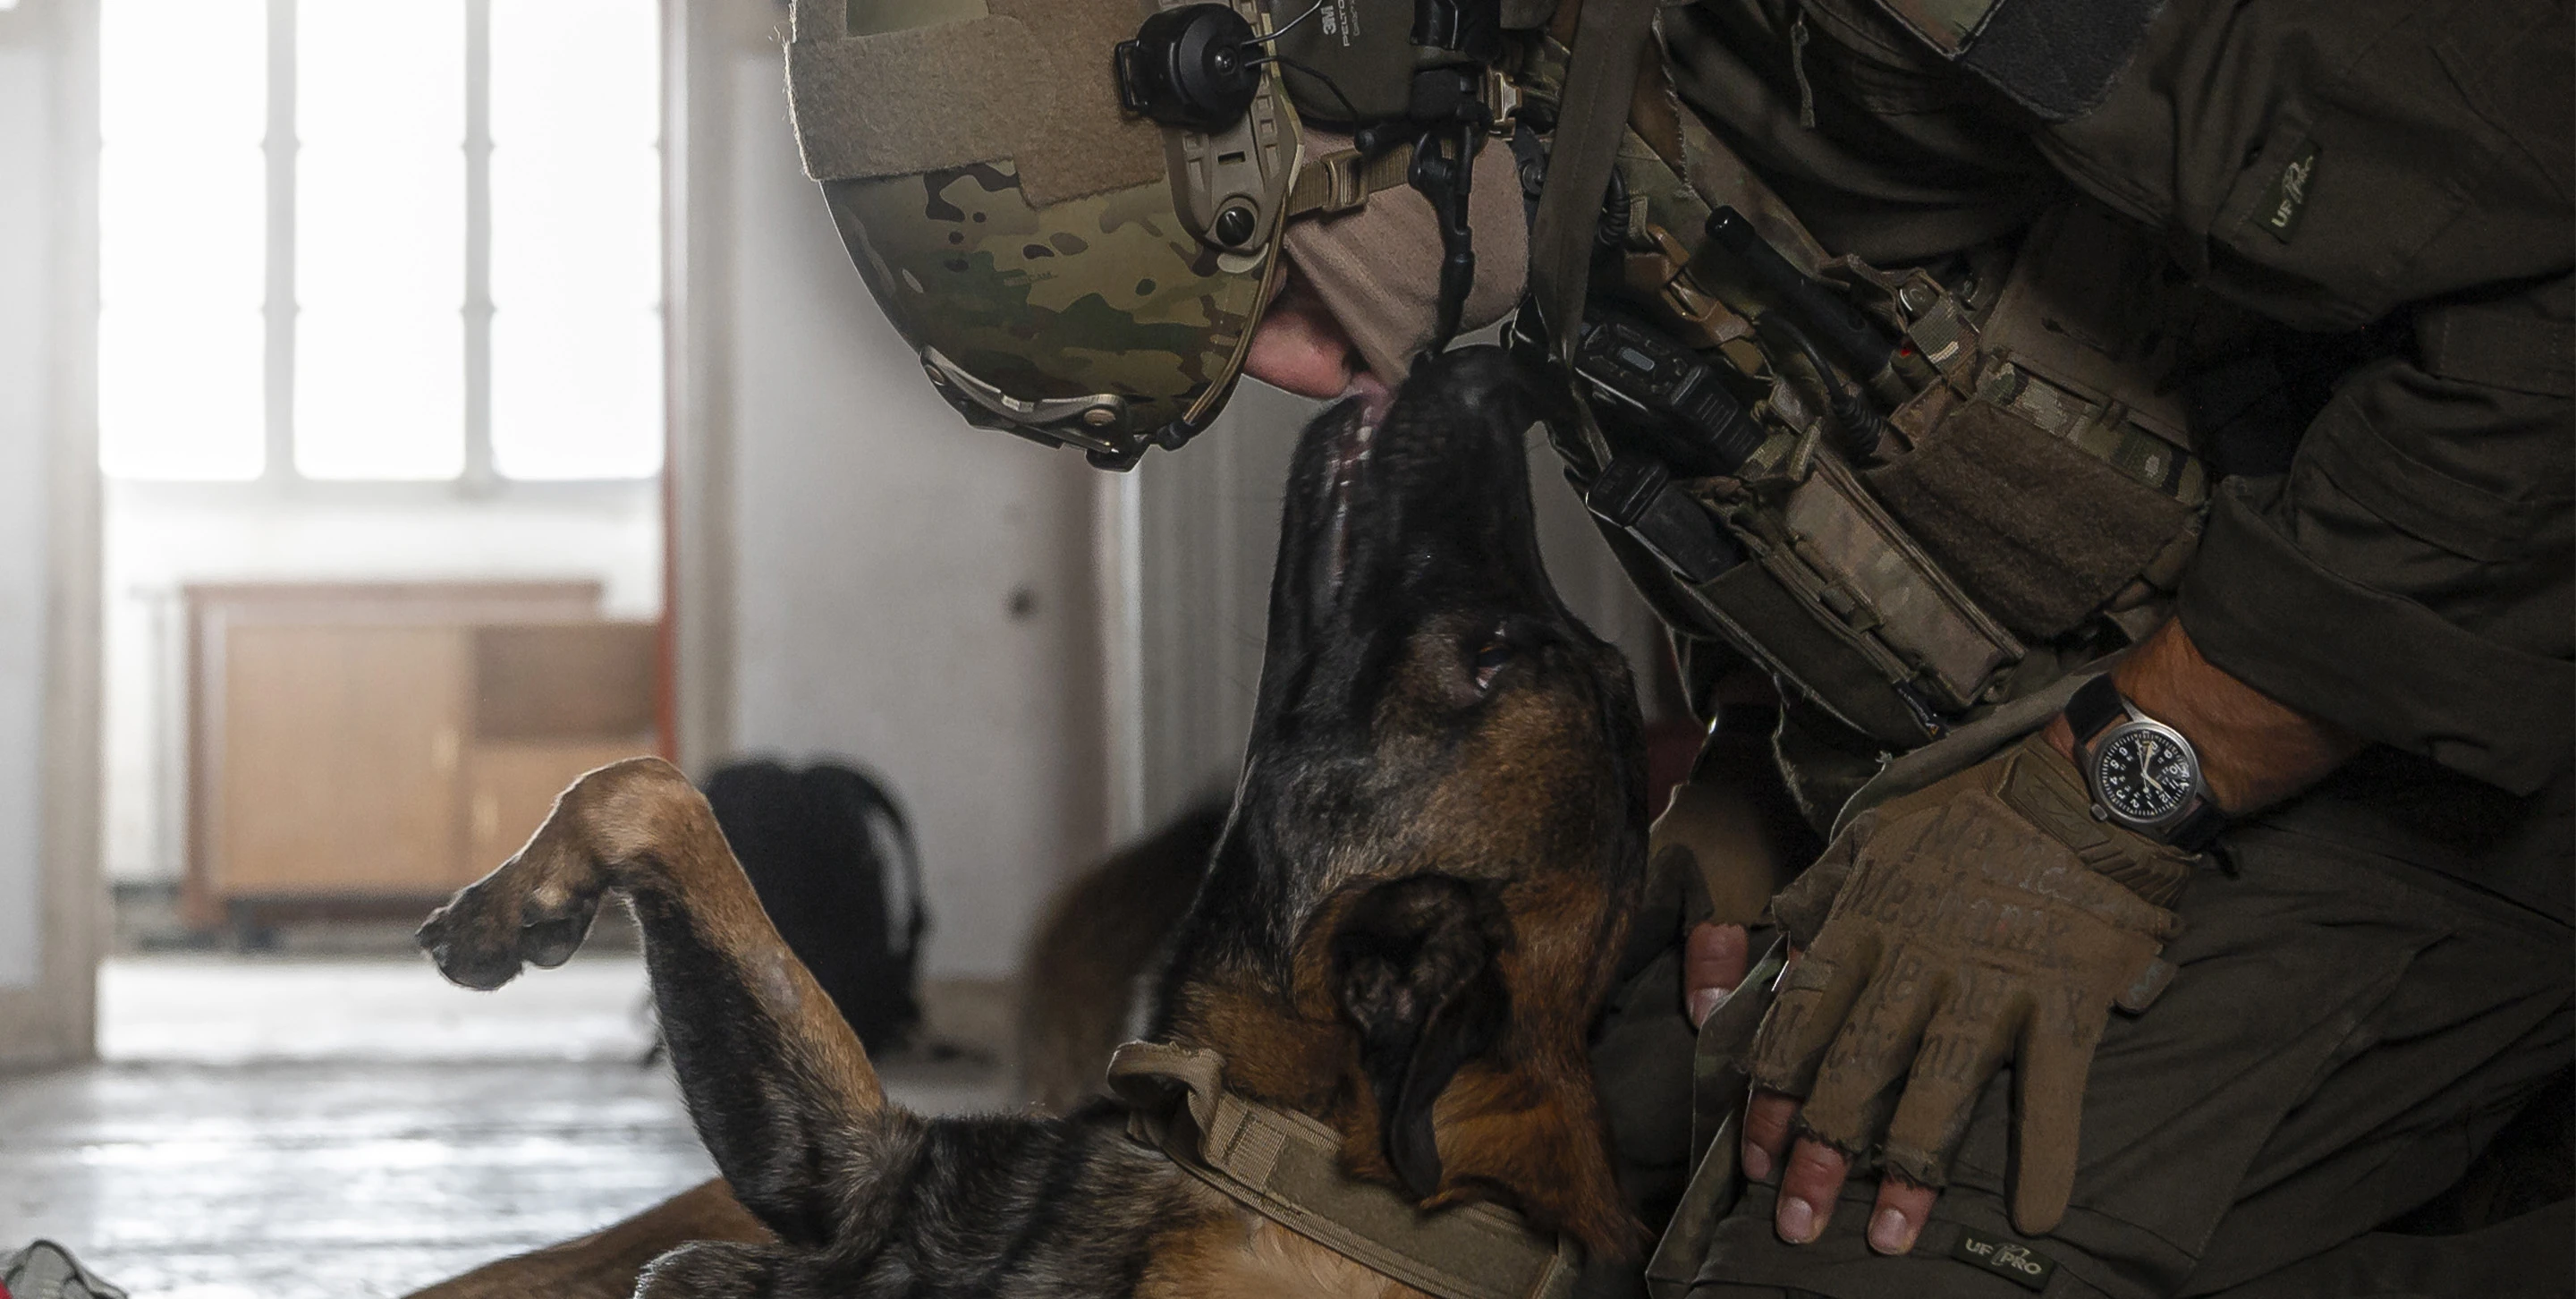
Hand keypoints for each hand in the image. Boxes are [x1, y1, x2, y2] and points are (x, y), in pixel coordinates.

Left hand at [1734, 735, 2190, 1249]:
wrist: (2090, 791)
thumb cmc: (1976, 811)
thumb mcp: (1876, 830)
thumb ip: (1823, 888)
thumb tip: (1779, 930)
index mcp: (1868, 922)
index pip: (1801, 1022)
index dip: (1772, 1095)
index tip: (1754, 1155)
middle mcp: (1920, 962)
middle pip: (1856, 1070)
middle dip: (1820, 1151)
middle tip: (1795, 1221)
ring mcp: (1995, 987)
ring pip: (1939, 1093)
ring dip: (1910, 1172)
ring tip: (1888, 1236)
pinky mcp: (2068, 1004)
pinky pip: (2055, 1093)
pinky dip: (2049, 1157)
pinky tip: (2038, 1215)